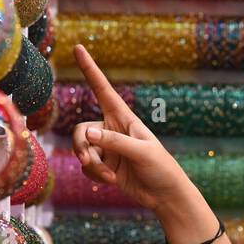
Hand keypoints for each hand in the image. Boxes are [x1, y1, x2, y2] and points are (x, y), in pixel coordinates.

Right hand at [70, 44, 188, 211]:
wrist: (165, 195)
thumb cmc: (161, 168)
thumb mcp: (141, 152)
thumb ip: (114, 141)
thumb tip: (88, 133)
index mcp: (124, 118)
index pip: (103, 89)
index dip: (90, 69)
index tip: (79, 48)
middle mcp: (112, 130)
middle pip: (82, 129)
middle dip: (82, 145)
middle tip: (88, 160)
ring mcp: (107, 148)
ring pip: (82, 149)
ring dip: (91, 165)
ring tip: (107, 176)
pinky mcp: (104, 166)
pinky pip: (87, 166)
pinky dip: (95, 175)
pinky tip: (110, 182)